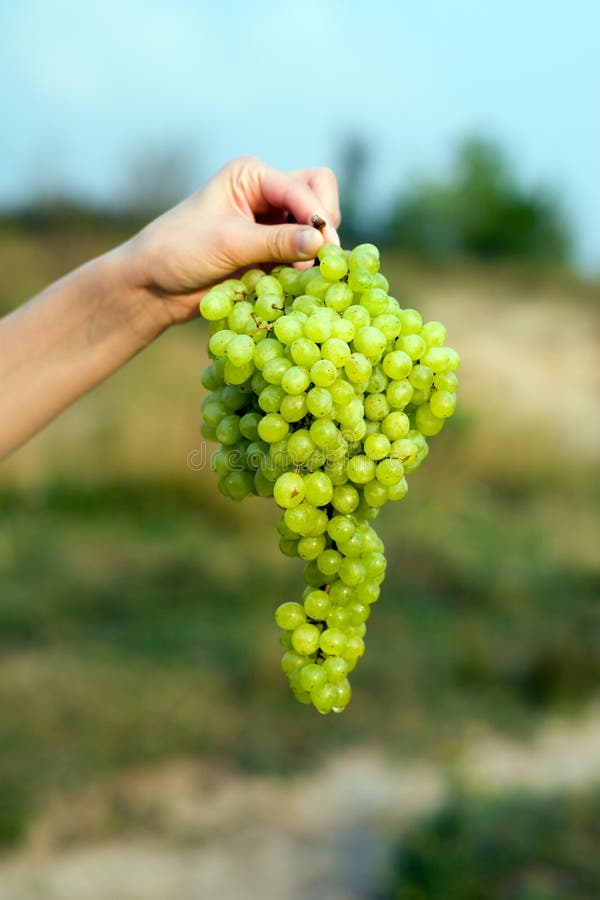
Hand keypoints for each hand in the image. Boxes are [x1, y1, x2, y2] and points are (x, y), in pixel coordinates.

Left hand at [126, 156, 340, 325]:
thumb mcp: (229, 243)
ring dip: (313, 251)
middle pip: (317, 197)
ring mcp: (268, 224)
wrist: (153, 286)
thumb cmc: (179, 251)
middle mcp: (264, 194)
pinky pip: (300, 256)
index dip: (318, 217)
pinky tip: (295, 285)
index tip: (324, 248)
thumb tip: (321, 244)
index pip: (305, 186)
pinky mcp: (268, 252)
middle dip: (323, 225)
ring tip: (303, 276)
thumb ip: (277, 242)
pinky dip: (302, 270)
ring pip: (312, 229)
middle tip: (322, 258)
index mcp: (252, 176)